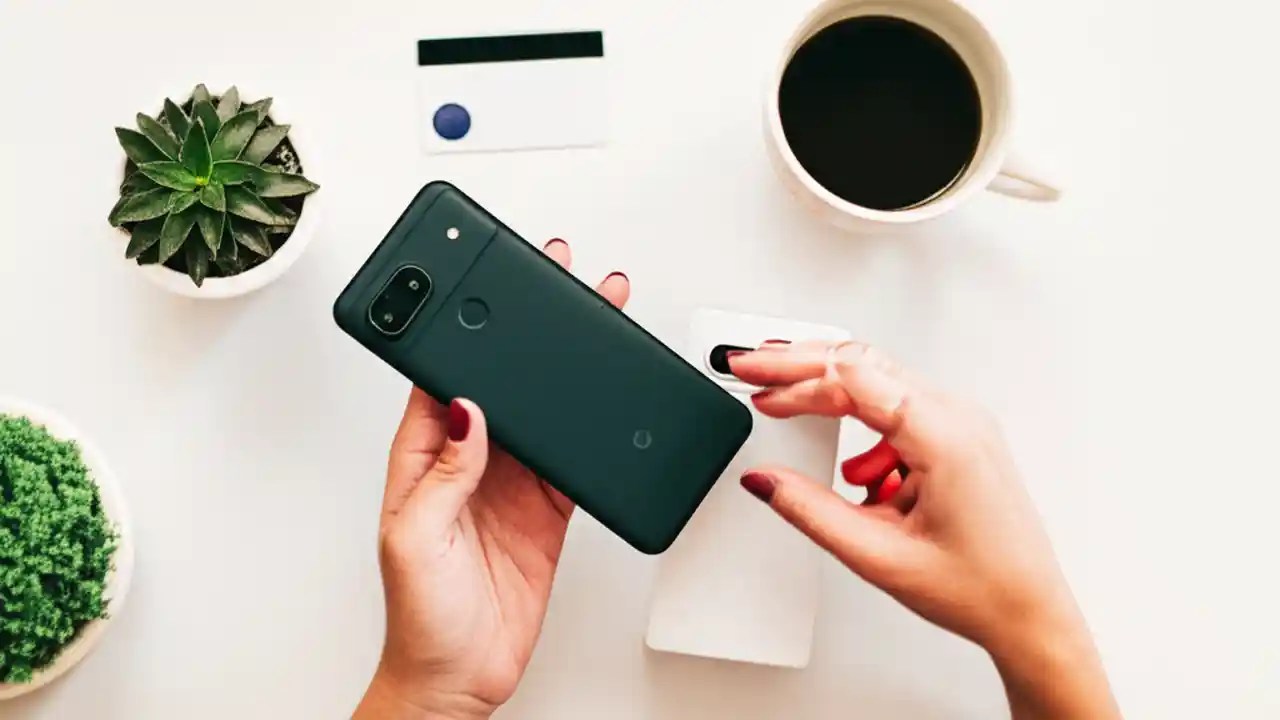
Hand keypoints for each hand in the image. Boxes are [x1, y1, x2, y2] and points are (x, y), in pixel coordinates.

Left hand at [354, 239, 629, 719]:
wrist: (460, 678)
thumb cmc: (418, 616)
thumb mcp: (414, 536)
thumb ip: (444, 472)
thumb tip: (469, 411)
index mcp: (423, 456)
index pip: (443, 375)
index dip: (460, 328)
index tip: (479, 286)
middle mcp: (468, 461)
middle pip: (502, 380)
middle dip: (525, 330)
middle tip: (552, 280)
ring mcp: (511, 482)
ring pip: (543, 410)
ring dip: (564, 371)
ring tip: (591, 321)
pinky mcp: (547, 508)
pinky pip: (574, 457)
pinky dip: (591, 430)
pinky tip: (606, 398)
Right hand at [729, 341, 1118, 719]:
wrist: (1031, 614)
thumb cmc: (981, 588)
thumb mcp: (879, 556)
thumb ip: (811, 512)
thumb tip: (765, 480)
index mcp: (945, 437)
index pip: (852, 380)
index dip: (794, 375)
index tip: (754, 376)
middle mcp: (959, 418)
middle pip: (864, 365)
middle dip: (802, 365)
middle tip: (755, 367)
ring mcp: (963, 425)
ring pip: (881, 383)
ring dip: (832, 395)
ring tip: (791, 412)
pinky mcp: (960, 439)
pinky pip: (900, 412)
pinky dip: (864, 430)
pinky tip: (855, 474)